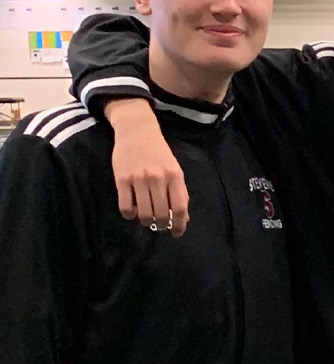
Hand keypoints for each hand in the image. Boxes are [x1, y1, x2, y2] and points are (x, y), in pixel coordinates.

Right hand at [106, 99, 187, 235]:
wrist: (137, 130)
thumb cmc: (159, 153)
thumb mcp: (174, 169)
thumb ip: (179, 191)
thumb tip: (183, 217)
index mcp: (175, 176)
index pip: (180, 208)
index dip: (179, 225)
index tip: (177, 233)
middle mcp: (158, 178)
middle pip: (161, 213)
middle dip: (161, 224)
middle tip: (159, 224)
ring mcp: (139, 179)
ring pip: (143, 213)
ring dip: (146, 221)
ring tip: (146, 219)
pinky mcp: (121, 179)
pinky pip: (125, 206)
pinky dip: (129, 214)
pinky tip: (132, 211)